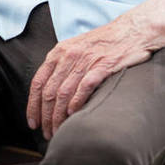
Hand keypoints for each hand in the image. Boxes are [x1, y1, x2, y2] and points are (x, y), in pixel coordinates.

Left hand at [26, 18, 152, 139]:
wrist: (132, 31)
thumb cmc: (103, 44)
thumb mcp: (76, 49)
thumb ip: (62, 67)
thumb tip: (48, 96)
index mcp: (60, 51)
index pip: (38, 82)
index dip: (33, 105)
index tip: (33, 123)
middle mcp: (70, 55)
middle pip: (49, 92)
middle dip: (46, 117)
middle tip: (48, 133)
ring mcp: (86, 60)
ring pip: (64, 93)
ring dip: (58, 116)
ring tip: (58, 131)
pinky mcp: (103, 66)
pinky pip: (84, 87)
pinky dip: (76, 103)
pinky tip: (74, 116)